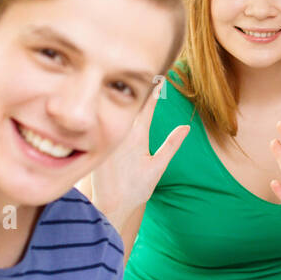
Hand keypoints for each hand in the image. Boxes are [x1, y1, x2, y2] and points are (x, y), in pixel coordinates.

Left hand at [90, 77, 187, 225]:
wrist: (110, 204)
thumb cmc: (134, 188)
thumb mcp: (157, 166)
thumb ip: (171, 144)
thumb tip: (186, 126)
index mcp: (136, 135)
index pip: (146, 106)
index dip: (154, 91)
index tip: (160, 77)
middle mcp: (119, 132)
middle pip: (128, 104)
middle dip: (138, 89)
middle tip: (147, 74)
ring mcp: (105, 135)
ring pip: (113, 111)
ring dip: (121, 98)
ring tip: (128, 82)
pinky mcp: (94, 141)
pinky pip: (100, 122)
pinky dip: (107, 111)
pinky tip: (106, 103)